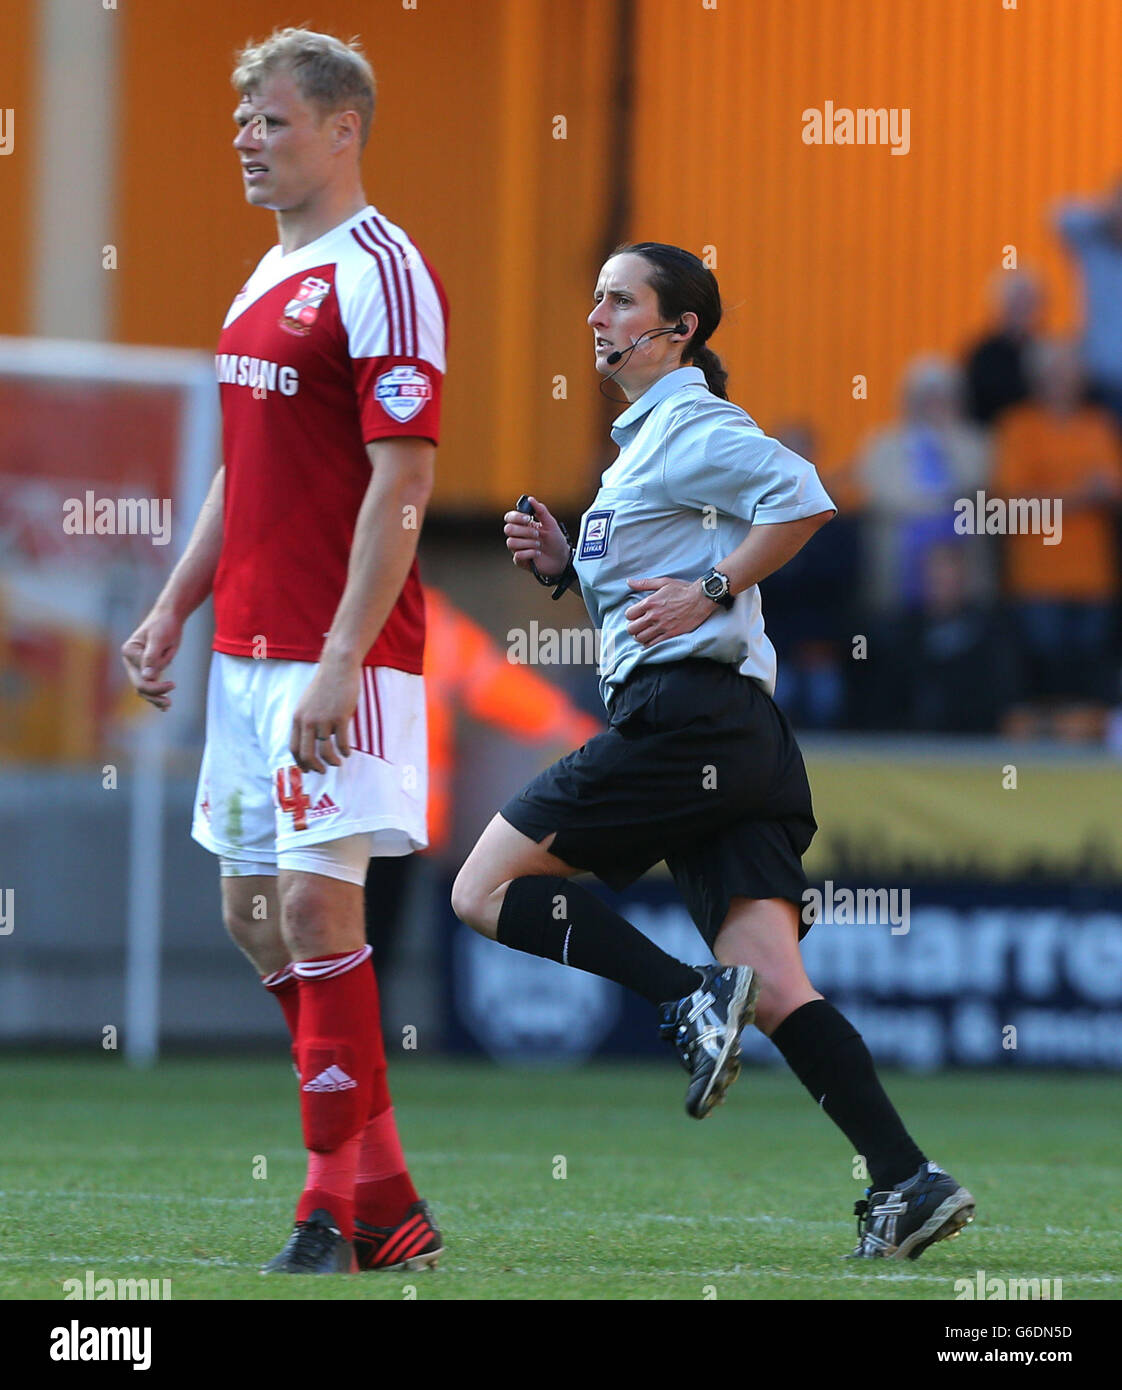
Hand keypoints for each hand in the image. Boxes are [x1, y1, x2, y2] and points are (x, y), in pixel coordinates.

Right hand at [121, 608, 181, 710]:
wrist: (170, 617)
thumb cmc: (164, 625)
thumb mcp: (159, 639)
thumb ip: (152, 657)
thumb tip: (148, 676)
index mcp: (129, 652)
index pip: (140, 676)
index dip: (155, 685)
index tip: (173, 685)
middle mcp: (131, 660)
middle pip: (140, 684)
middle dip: (154, 694)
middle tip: (168, 703)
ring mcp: (139, 665)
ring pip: (144, 687)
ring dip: (155, 698)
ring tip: (167, 705)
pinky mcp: (149, 667)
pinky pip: (151, 683)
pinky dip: (157, 694)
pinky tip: (164, 706)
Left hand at [289, 655, 359, 772]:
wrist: (338, 668)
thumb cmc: (325, 685)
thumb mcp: (308, 704)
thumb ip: (307, 721)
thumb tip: (312, 742)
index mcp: (298, 718)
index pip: (294, 748)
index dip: (300, 763)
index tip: (308, 769)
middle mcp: (308, 721)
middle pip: (307, 754)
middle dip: (314, 767)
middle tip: (322, 771)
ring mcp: (324, 719)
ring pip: (325, 750)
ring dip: (332, 761)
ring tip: (338, 762)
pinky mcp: (340, 717)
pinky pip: (342, 742)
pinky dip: (345, 751)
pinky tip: (348, 752)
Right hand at [503, 496, 570, 577]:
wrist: (562, 558)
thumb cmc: (556, 541)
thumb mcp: (551, 523)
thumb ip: (541, 510)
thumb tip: (531, 499)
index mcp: (523, 525)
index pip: (509, 517)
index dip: (516, 517)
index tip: (529, 518)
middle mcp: (518, 536)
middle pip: (507, 529)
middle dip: (524, 531)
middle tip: (537, 534)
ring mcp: (518, 548)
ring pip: (511, 542)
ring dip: (528, 543)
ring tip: (539, 545)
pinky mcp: (520, 560)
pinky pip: (517, 555)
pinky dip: (530, 553)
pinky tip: (537, 553)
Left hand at [624, 576, 714, 646]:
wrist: (701, 599)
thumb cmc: (683, 589)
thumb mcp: (663, 582)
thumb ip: (644, 583)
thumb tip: (629, 582)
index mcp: (650, 602)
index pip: (629, 614)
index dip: (630, 615)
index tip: (635, 615)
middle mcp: (654, 616)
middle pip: (632, 629)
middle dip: (632, 627)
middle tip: (638, 626)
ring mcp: (662, 626)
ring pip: (640, 638)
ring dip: (639, 636)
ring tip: (644, 632)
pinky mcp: (670, 634)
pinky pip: (653, 644)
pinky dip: (649, 643)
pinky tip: (651, 639)